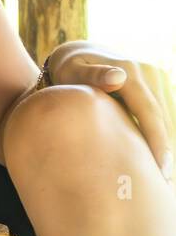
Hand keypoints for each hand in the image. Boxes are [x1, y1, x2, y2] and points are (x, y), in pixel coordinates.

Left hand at [48, 42, 174, 180]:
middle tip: (164, 182)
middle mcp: (148, 74)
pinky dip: (159, 135)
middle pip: (162, 118)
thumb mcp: (75, 70)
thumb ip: (94, 76)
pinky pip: (159, 115)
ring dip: (165, 144)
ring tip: (162, 176)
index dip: (156, 141)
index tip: (159, 168)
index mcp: (130, 72)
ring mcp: (154, 79)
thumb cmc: (70, 68)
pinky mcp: (154, 88)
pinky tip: (156, 158)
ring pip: (165, 118)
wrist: (79, 54)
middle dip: (164, 149)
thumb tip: (118, 79)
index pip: (149, 112)